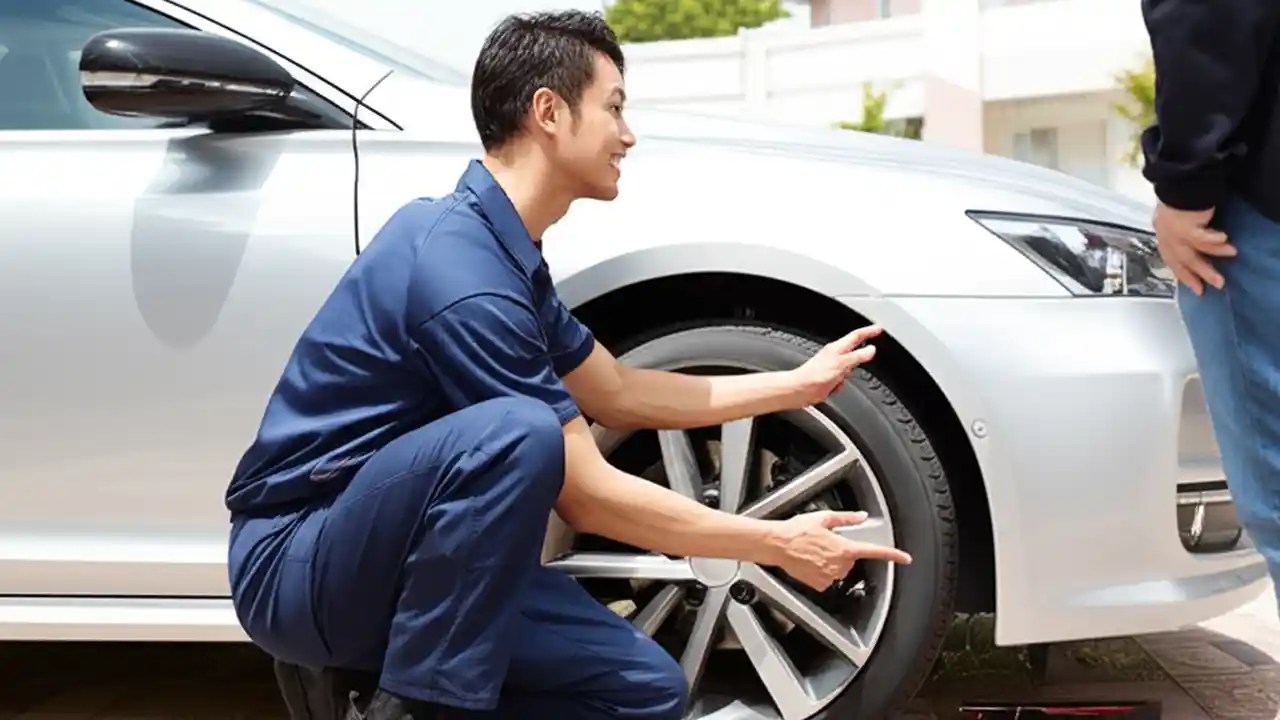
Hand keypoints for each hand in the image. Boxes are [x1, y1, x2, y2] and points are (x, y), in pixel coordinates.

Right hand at [766, 510, 911, 591]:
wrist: (777, 545)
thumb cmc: (796, 531)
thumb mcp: (823, 518)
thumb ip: (846, 519)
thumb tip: (860, 517)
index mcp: (844, 548)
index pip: (874, 551)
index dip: (892, 555)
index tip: (905, 558)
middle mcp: (839, 564)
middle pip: (851, 560)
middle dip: (842, 551)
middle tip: (826, 542)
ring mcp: (829, 576)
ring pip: (839, 569)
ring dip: (832, 561)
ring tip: (815, 551)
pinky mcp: (819, 584)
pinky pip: (827, 578)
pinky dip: (821, 571)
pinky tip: (811, 562)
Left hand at [790, 325, 882, 405]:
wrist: (799, 390)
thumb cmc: (815, 376)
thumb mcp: (841, 364)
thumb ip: (857, 356)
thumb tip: (871, 350)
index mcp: (837, 348)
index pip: (856, 336)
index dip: (868, 332)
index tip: (878, 329)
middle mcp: (834, 355)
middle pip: (854, 351)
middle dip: (860, 355)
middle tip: (867, 354)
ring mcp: (831, 367)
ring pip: (848, 368)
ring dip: (848, 375)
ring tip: (839, 380)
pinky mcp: (829, 378)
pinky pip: (841, 380)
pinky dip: (839, 385)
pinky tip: (832, 388)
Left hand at [1152, 202, 1234, 295]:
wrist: (1178, 179)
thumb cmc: (1180, 194)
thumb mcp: (1175, 215)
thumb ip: (1181, 229)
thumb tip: (1192, 243)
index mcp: (1163, 232)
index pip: (1171, 258)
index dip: (1182, 274)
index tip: (1194, 287)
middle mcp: (1166, 234)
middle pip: (1181, 261)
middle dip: (1196, 276)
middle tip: (1210, 287)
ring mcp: (1174, 232)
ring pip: (1192, 255)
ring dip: (1208, 264)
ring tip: (1224, 271)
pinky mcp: (1185, 224)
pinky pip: (1201, 238)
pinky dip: (1213, 241)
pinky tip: (1225, 241)